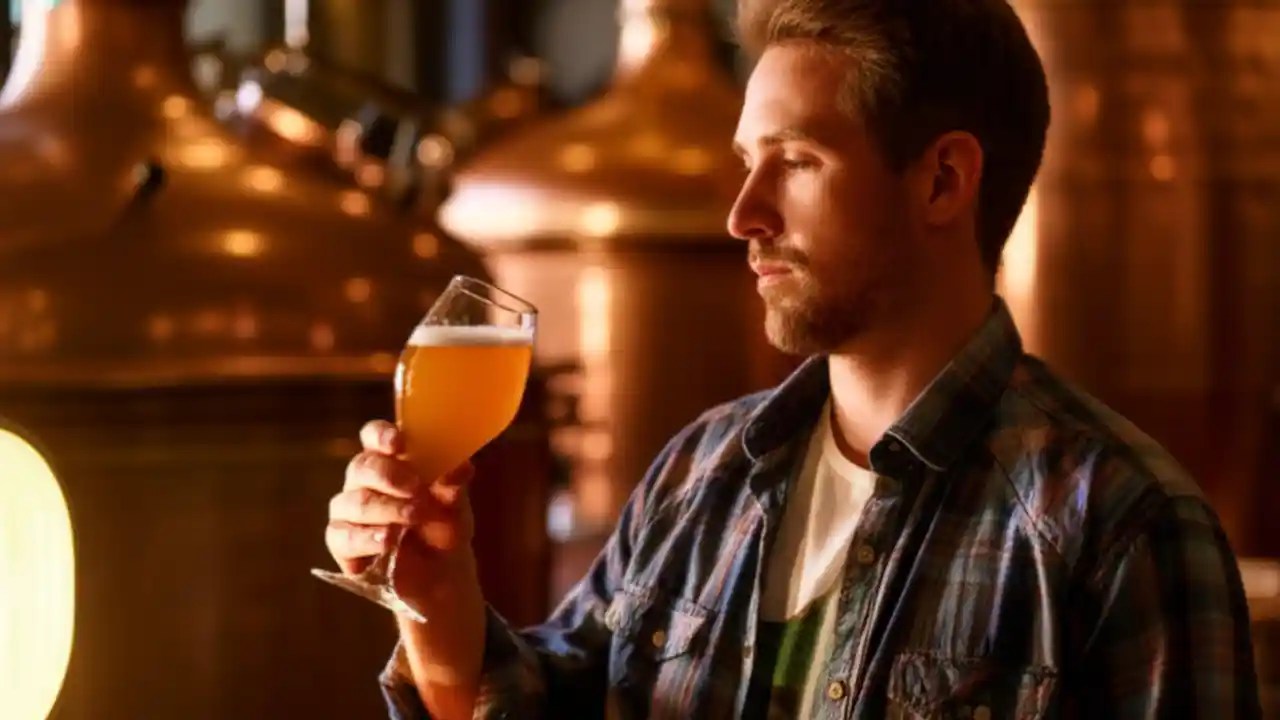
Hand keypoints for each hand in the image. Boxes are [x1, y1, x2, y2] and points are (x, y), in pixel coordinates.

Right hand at [324, 420, 475, 581]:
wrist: (441, 569)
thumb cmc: (443, 522)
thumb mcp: (455, 502)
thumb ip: (454, 483)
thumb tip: (460, 467)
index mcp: (390, 458)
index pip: (373, 435)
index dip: (380, 435)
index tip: (397, 443)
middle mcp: (364, 480)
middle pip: (362, 466)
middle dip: (389, 476)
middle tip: (416, 490)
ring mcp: (348, 510)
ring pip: (355, 502)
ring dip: (387, 510)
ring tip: (414, 518)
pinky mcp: (342, 542)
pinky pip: (342, 536)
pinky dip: (367, 539)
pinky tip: (387, 542)